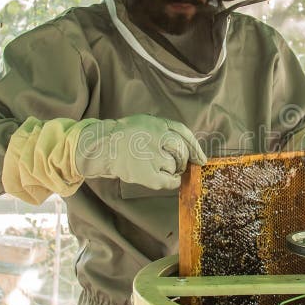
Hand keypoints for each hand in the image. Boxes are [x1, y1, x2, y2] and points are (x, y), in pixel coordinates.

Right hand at [76, 114, 206, 189]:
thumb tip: (188, 148)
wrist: (102, 148)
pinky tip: (166, 178)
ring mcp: (152, 156)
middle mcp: (157, 137)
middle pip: (182, 150)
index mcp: (156, 124)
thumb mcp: (144, 123)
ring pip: (175, 165)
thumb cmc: (124, 137)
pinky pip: (170, 180)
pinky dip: (172, 181)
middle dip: (184, 159)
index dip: (196, 147)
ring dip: (171, 168)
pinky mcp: (148, 174)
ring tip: (155, 165)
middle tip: (179, 165)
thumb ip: (163, 130)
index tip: (201, 158)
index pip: (183, 133)